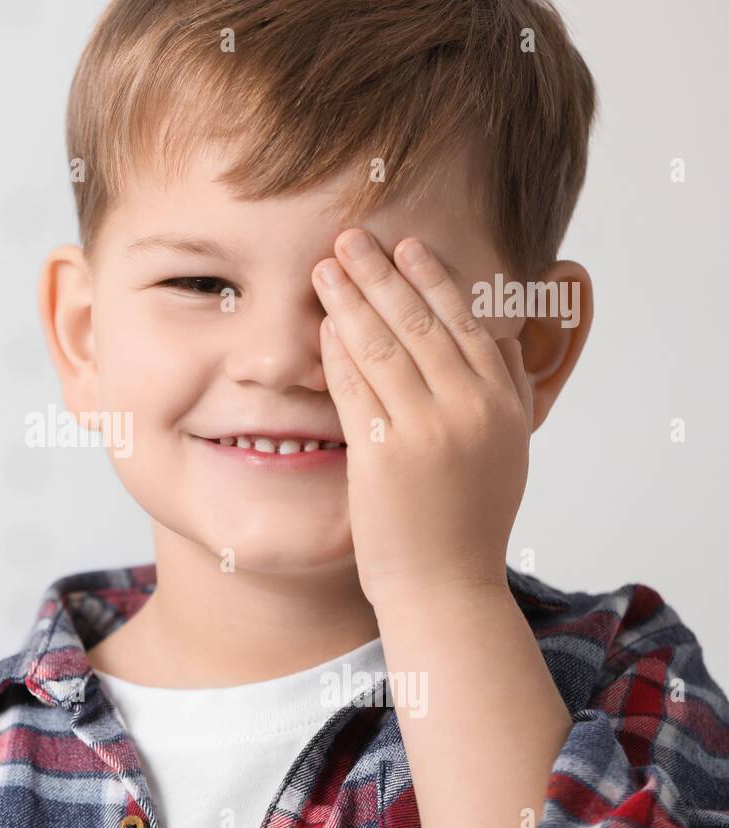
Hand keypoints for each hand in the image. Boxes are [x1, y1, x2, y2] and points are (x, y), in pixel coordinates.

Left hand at [311, 228, 532, 607]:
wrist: (445, 587)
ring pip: (385, 348)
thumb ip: (502, 391)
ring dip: (352, 300)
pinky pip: (356, 388)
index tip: (409, 246)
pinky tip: (325, 323)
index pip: (466, 323)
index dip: (433, 279)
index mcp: (504, 406)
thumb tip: (494, 335)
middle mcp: (471, 411)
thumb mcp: (505, 451)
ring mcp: (428, 432)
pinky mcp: (384, 455)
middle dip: (383, 274)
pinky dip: (339, 351)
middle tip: (354, 238)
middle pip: (422, 324)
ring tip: (328, 267)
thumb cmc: (467, 521)